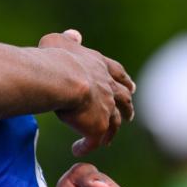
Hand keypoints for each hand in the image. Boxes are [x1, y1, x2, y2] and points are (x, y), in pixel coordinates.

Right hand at [40, 29, 134, 155]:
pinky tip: (78, 151)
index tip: (131, 86)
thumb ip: (67, 40)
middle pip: (123, 98)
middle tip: (129, 114)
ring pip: (115, 122)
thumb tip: (74, 35)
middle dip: (126, 106)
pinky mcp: (97, 127)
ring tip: (109, 138)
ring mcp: (106, 107)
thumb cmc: (54, 58)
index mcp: (99, 66)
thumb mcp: (57, 41)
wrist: (61, 79)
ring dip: (113, 130)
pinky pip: (94, 141)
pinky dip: (88, 146)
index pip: (117, 72)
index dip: (123, 80)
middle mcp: (108, 87)